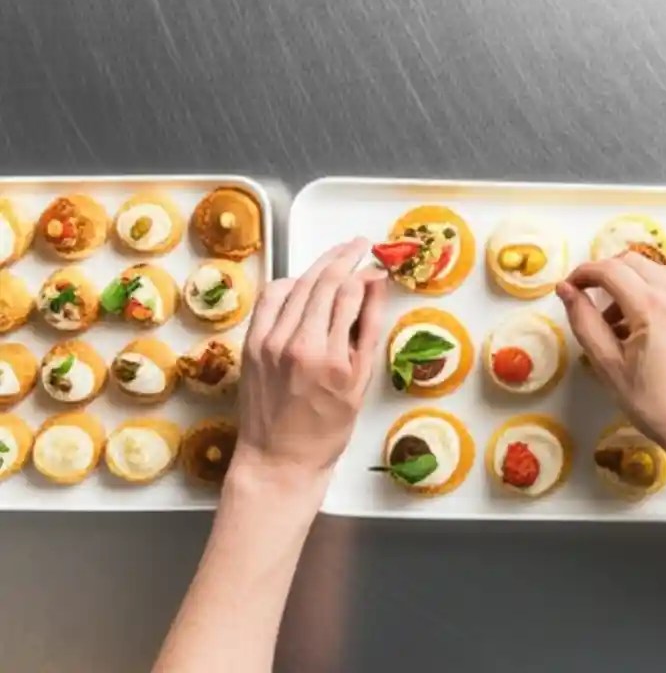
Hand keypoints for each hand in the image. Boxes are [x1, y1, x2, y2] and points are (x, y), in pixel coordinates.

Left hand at [233, 238, 387, 485]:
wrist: (280, 458)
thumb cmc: (327, 429)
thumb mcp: (360, 383)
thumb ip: (368, 330)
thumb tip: (376, 287)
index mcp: (330, 358)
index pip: (349, 295)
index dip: (365, 273)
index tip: (376, 264)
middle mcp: (297, 344)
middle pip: (322, 282)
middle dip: (344, 257)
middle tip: (360, 244)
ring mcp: (269, 342)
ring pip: (297, 285)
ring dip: (319, 265)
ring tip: (338, 254)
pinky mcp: (252, 343)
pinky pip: (271, 299)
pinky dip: (289, 283)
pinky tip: (303, 281)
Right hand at [557, 252, 665, 469]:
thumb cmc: (658, 406)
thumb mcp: (609, 366)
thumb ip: (585, 322)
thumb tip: (566, 290)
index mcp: (651, 306)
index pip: (608, 269)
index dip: (583, 273)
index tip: (569, 288)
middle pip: (632, 262)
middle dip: (605, 275)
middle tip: (589, 303)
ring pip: (655, 270)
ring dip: (631, 282)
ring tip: (619, 323)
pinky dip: (656, 289)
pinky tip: (648, 321)